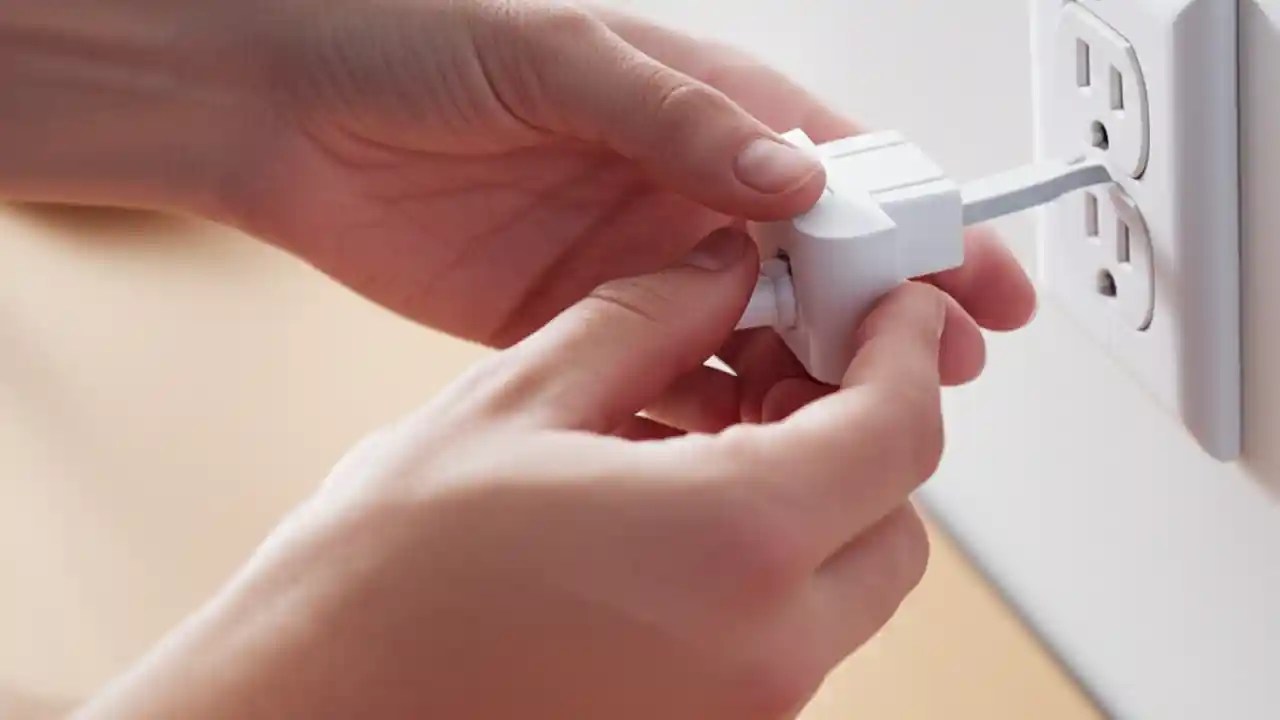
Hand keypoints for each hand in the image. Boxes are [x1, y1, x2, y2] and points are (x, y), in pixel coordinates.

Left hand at [2, 0, 1033, 368]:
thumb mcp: (557, 54)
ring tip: (855, 422)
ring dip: (808, 375)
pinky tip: (747, 442)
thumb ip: (677, 119)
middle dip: (888, 316)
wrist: (284, 112)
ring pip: (751, 334)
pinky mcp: (573, 327)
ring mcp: (629, 267)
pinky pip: (665, 378)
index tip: (978, 276)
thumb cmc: (406, 40)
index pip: (840, 171)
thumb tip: (795, 177)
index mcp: (695, 111)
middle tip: (947, 369)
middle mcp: (676, 193)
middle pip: (815, 266)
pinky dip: (711, 412)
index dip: (919, 224)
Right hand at [77, 229, 958, 719]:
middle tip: (792, 369)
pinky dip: (769, 570)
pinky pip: (786, 641)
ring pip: (848, 588)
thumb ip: (644, 323)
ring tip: (717, 437)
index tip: (892, 312)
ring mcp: (742, 713)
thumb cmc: (378, 586)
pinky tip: (678, 516)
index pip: (898, 431)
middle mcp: (763, 648)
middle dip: (866, 433)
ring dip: (817, 503)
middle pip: (896, 522)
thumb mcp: (513, 407)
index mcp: (731, 541)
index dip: (905, 353)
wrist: (308, 717)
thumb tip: (719, 274)